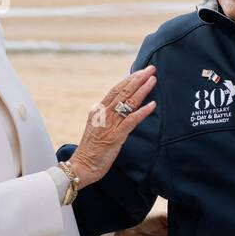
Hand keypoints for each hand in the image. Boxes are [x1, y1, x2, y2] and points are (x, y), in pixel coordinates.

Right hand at [68, 66, 157, 186]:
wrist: (81, 166)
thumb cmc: (92, 149)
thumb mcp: (99, 128)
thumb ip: (108, 117)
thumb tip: (121, 108)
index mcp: (99, 110)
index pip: (116, 89)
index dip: (129, 79)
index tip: (141, 71)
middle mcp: (103, 114)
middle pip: (123, 91)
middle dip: (138, 79)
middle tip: (151, 69)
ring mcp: (109, 124)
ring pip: (128, 102)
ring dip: (142, 90)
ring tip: (153, 80)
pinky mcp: (115, 136)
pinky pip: (131, 121)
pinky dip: (142, 111)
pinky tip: (153, 105)